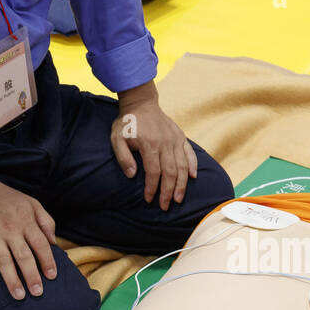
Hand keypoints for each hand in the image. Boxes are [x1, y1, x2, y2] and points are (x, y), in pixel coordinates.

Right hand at [0, 162, 57, 298]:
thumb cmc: (6, 198)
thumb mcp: (32, 203)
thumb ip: (46, 221)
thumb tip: (54, 242)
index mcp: (26, 222)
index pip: (41, 245)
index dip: (48, 261)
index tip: (52, 276)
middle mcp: (11, 230)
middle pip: (24, 257)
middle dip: (32, 276)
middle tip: (37, 292)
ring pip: (5, 262)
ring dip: (12, 280)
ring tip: (19, 295)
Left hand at [111, 81, 198, 210]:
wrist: (141, 103)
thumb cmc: (127, 123)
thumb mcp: (117, 138)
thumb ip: (123, 157)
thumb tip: (132, 175)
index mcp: (150, 144)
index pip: (154, 172)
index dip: (152, 188)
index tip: (149, 199)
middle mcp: (165, 143)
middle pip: (170, 172)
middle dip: (169, 192)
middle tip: (166, 206)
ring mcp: (175, 139)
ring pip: (182, 166)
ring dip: (181, 184)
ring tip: (179, 199)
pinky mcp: (180, 136)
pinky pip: (189, 153)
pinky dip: (192, 166)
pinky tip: (192, 178)